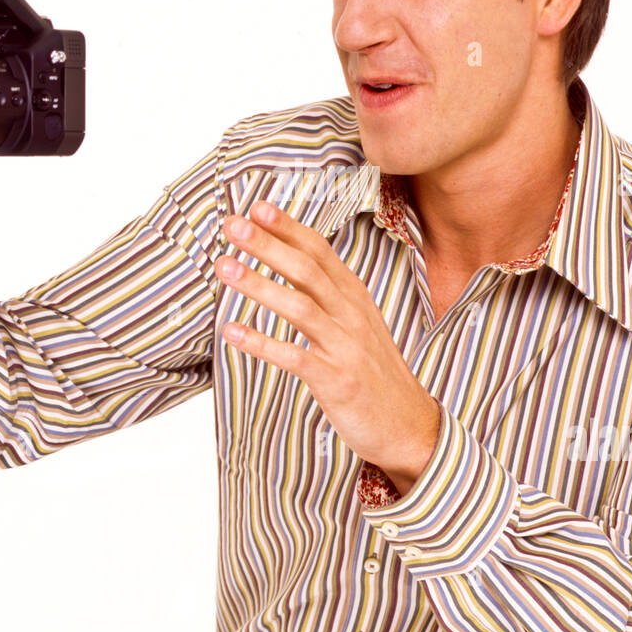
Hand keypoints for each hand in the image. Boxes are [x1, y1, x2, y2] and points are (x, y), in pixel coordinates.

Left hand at [217, 199, 440, 494]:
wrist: (408, 424)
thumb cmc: (373, 371)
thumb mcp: (356, 323)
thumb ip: (327, 294)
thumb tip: (291, 263)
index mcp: (354, 297)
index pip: (320, 251)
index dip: (288, 227)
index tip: (257, 207)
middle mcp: (352, 315)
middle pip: (307, 269)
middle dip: (268, 244)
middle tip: (232, 224)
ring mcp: (345, 347)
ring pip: (300, 306)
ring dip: (259, 284)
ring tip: (224, 267)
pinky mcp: (337, 381)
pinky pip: (295, 357)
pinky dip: (261, 343)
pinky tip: (231, 331)